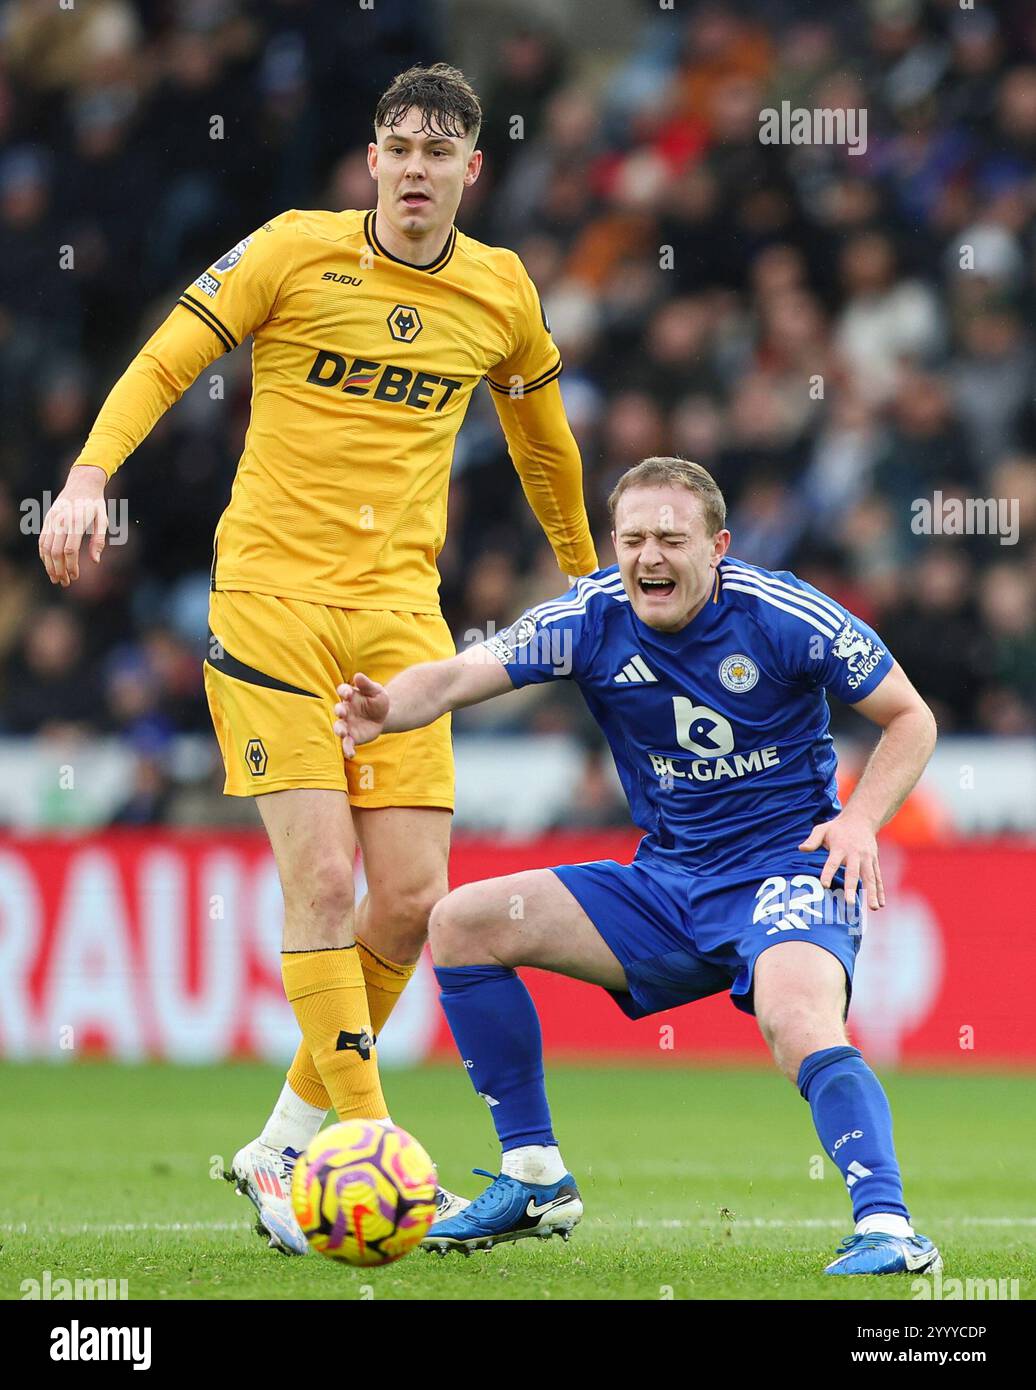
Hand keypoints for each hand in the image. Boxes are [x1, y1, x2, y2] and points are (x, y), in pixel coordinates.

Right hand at [39, 466, 107, 586]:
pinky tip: (49, 564)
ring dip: (49, 565)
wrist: (82, 483)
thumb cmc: (96, 504)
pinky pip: (42, 539)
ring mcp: (52, 520)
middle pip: (55, 551)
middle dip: (59, 570)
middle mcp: (61, 521)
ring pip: (45, 547)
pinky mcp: (47, 519)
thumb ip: (98, 541)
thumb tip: (95, 561)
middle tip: (64, 583)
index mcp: (76, 522)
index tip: (75, 577)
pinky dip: (43, 554)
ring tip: (55, 577)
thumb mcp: (103, 520)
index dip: (71, 566)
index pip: (70, 550)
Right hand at [333, 674, 389, 758]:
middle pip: (339, 709)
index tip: (346, 693)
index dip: (344, 691)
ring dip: (339, 730)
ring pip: (340, 727)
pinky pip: (347, 743)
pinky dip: (347, 749)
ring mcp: (347, 724)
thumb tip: (358, 675)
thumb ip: (367, 684)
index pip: (344, 691)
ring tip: (341, 733)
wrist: (384, 716)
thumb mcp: (376, 691)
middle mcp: (345, 709)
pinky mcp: (352, 737)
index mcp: (350, 695)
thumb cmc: (377, 700)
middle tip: (341, 712)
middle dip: (339, 710)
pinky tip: (350, 754)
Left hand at [799, 812, 884, 910]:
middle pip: (853, 873)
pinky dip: (880, 891)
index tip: (825, 885)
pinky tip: (881, 904)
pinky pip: (878, 878)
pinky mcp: (874, 862)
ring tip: (873, 908)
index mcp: (840, 847)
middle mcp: (855, 854)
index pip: (832, 862)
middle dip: (851, 888)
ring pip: (870, 878)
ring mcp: (867, 859)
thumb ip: (812, 840)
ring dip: (872, 893)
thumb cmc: (837, 828)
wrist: (862, 819)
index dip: (828, 873)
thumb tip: (801, 849)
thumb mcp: (823, 829)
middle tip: (850, 903)